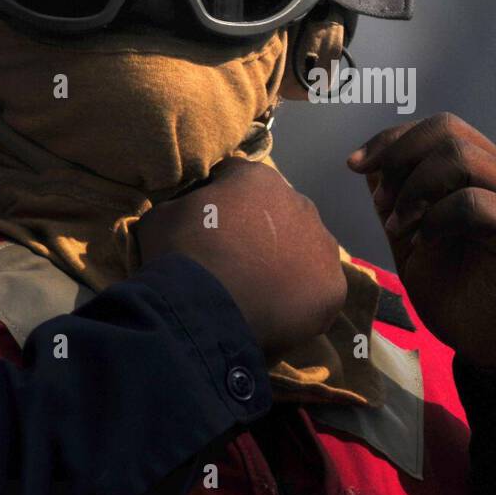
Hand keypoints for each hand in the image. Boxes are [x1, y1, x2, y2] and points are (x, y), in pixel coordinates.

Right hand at [134, 158, 347, 359]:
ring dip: (286, 267)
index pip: (241, 185)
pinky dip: (300, 303)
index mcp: (259, 178)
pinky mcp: (333, 286)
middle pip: (280, 218)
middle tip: (236, 268)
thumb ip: (184, 205)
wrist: (203, 308)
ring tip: (257, 296)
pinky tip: (275, 316)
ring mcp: (322, 245)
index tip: (209, 234)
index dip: (223, 209)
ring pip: (304, 254)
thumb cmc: (179, 256)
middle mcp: (300, 202)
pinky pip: (317, 292)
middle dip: (262, 238)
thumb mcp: (162, 216)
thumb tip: (188, 211)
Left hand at [348, 113, 495, 390]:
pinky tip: (426, 244)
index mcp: (483, 172)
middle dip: (399, 159)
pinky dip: (437, 219)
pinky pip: (472, 202)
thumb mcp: (414, 242)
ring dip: (415, 189)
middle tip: (381, 204)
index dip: (392, 139)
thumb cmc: (460, 297)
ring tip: (399, 228)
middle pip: (447, 129)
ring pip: (459, 156)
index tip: (354, 165)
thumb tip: (369, 166)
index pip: (437, 128)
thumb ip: (397, 203)